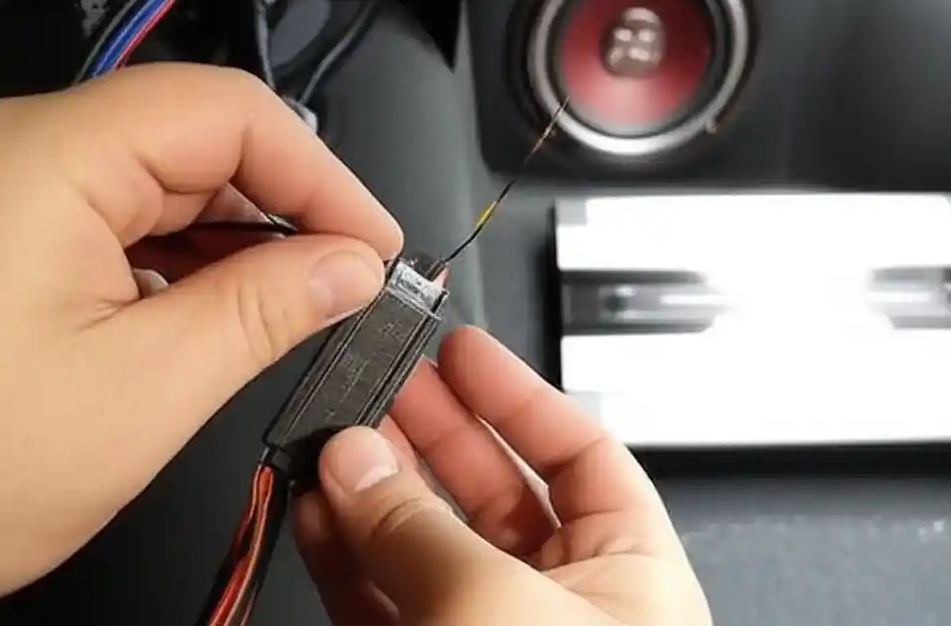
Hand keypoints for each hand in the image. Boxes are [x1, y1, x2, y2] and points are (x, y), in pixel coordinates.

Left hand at [0, 65, 401, 619]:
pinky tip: (209, 314)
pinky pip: (102, 218)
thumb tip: (347, 267)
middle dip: (282, 212)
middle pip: (189, 140)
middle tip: (347, 284)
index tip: (373, 242)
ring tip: (289, 310)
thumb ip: (262, 313)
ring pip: (151, 183)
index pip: (225, 112)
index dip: (321, 176)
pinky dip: (169, 262)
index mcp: (35, 161)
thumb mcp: (139, 396)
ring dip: (229, 243)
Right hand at [294, 328, 711, 624]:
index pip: (584, 454)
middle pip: (493, 492)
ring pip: (427, 548)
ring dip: (374, 495)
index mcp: (631, 574)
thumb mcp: (498, 605)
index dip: (519, 396)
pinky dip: (348, 559)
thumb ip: (422, 529)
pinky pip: (384, 601)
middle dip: (432, 434)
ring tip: (332, 442)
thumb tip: (359, 461)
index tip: (464, 351)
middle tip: (382, 384)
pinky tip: (319, 514)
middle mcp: (565, 605)